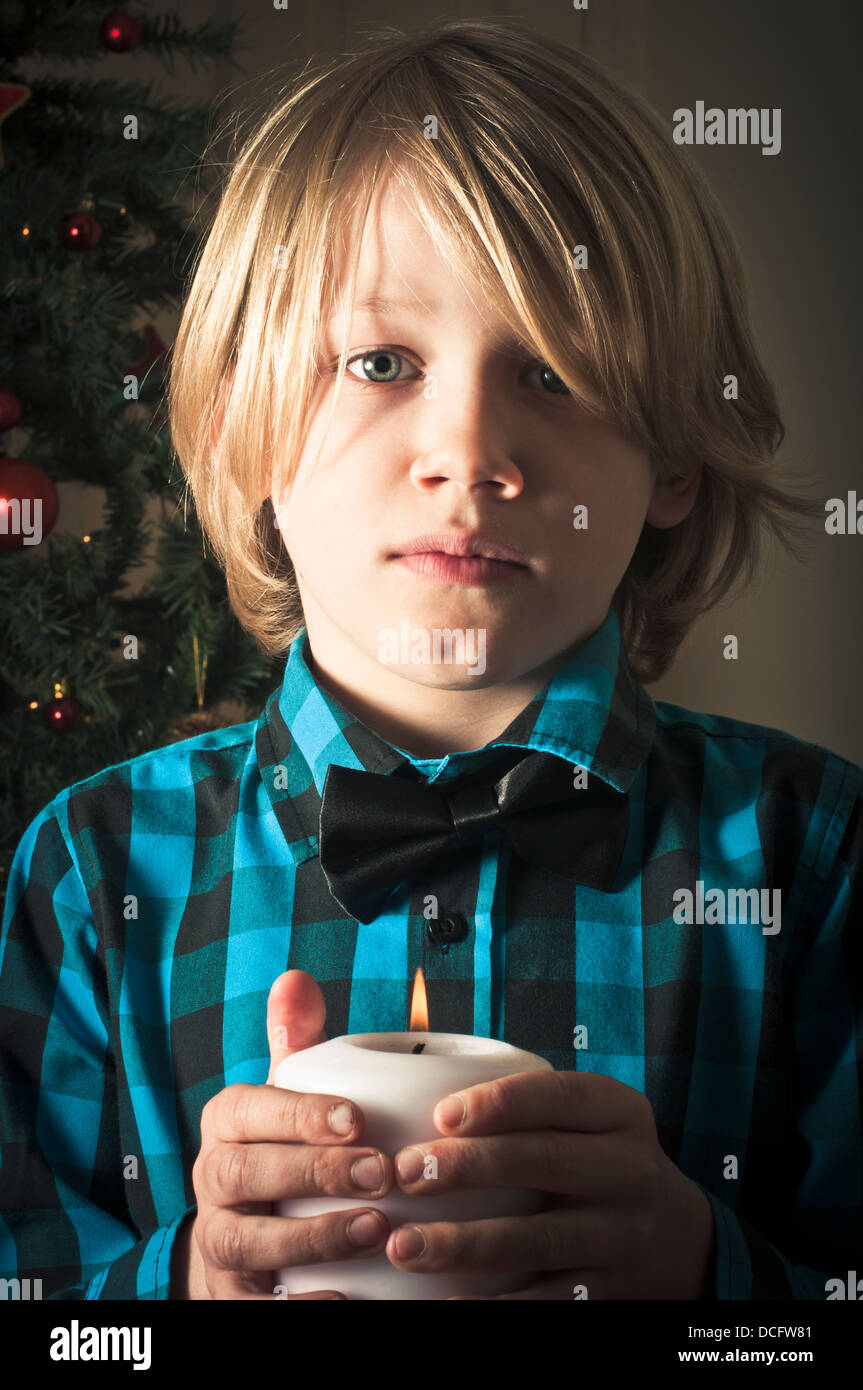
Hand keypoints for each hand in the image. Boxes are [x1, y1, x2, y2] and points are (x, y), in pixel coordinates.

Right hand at [178, 970, 394, 1298]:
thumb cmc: (279, 1154)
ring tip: (376, 1229)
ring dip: (313, 1237)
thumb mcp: (284, 1099)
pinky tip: (346, 1299)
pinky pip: (254, 1307)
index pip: (249, 1110)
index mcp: (226, 1125)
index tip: (358, 1117)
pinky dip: (297, 1305)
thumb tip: (295, 978)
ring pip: (247, 1242)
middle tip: (381, 1171)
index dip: (299, 1113)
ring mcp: (219, 1242)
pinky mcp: (233, 1296)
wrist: (241, 1242)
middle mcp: (213, 1181)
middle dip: (313, 1172)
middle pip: (245, 1173)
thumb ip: (294, 1043)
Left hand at [384, 1070, 714, 1299]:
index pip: (561, 1096)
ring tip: (406, 1245)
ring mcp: (623, 1235)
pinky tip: (448, 1300)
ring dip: (465, 1242)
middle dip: (468, 1166)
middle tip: (405, 1172)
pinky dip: (497, 1305)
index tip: (440, 1114)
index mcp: (621, 1113)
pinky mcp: (611, 1292)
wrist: (678, 1237)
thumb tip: (422, 1106)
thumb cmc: (598, 1159)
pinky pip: (548, 1301)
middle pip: (545, 1161)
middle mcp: (629, 1170)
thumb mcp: (590, 1121)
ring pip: (539, 1238)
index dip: (500, 1102)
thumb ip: (530, 1107)